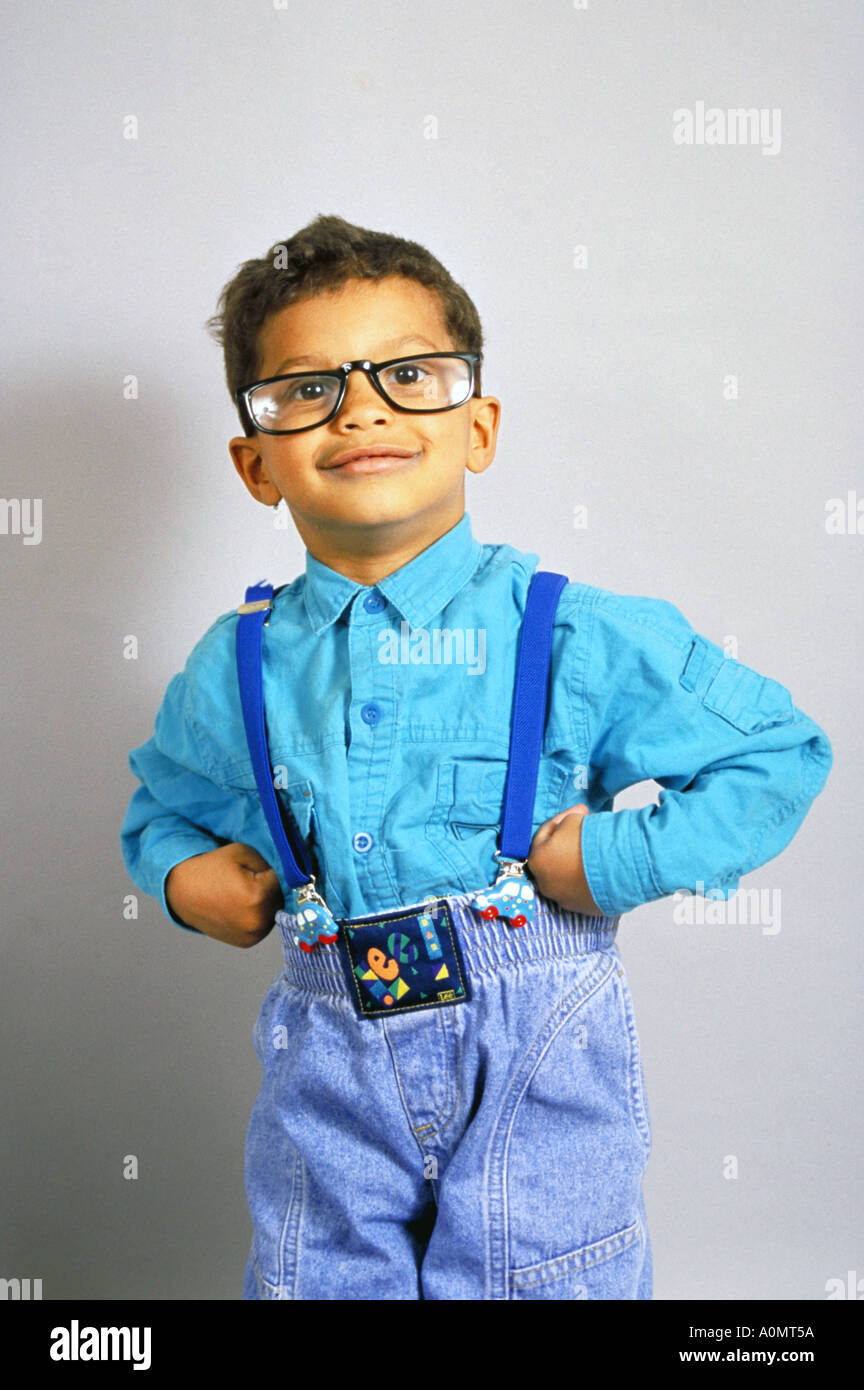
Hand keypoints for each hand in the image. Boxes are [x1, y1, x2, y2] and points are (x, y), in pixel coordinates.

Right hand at [165, 842, 283, 947]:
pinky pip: (263, 924)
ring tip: (245, 892)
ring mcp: (252, 936)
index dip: (279, 870)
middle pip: (283, 899)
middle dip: (275, 888)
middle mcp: (257, 921)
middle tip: (253, 878)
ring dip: (268, 903)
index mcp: (258, 897)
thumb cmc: (211, 868)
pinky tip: (242, 905)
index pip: (287, 880)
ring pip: (275, 913)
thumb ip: (270, 863)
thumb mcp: (244, 853)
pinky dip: (259, 915)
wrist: (181, 891)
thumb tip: (289, 874)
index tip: (270, 866)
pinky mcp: (246, 942)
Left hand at [526, 804, 602, 915]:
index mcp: (538, 861)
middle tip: (585, 831)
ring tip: (595, 851)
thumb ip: (565, 822)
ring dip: (578, 864)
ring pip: (568, 877)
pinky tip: (602, 868)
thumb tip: (569, 826)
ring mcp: (565, 900)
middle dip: (567, 844)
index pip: (545, 834)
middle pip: (554, 859)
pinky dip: (588, 879)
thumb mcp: (573, 820)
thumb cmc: (592, 843)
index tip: (580, 811)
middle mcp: (546, 885)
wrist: (620, 868)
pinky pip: (583, 889)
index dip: (562, 819)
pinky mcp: (585, 908)